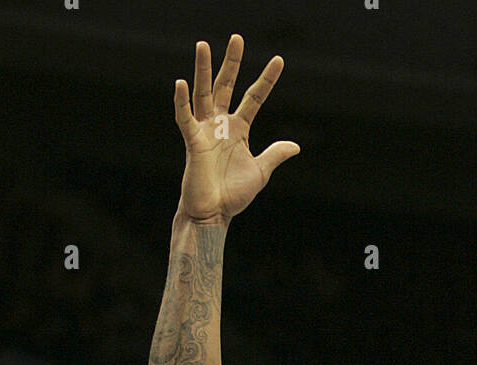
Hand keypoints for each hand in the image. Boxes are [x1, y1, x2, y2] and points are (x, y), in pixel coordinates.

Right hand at [176, 34, 299, 225]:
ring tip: (203, 45)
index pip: (254, 98)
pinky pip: (184, 117)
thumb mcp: (260, 172)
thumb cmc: (233, 194)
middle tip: (237, 38)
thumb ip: (275, 155)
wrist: (214, 213)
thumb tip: (296, 145)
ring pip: (203, 93)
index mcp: (238, 129)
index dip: (266, 80)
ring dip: (202, 69)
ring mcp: (205, 130)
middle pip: (226, 86)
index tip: (279, 60)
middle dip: (231, 63)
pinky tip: (180, 83)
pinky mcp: (192, 141)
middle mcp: (220, 124)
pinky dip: (181, 101)